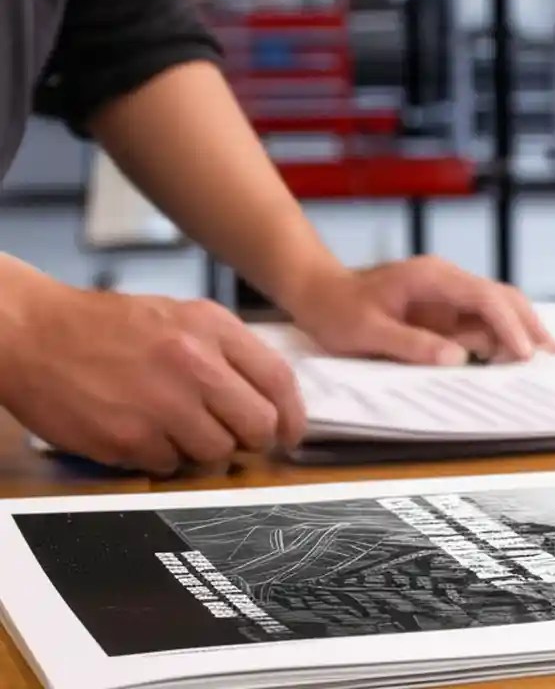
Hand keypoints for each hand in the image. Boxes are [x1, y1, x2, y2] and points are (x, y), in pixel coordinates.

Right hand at [0, 262, 305, 475]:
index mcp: (211, 328)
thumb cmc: (107, 327)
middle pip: (258, 426)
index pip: (279, 380)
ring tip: (175, 429)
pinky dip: (162, 458)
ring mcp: (163, 405)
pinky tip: (142, 433)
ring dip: (204, 452)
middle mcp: (195, 365)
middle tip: (234, 439)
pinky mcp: (130, 439)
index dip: (292, 416)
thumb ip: (227, 352)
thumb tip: (270, 398)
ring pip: (218, 453)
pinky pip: (171, 466)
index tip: (290, 435)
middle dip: (252, 440)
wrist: (33, 333)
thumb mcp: (179, 317)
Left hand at [283, 256, 554, 365]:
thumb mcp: (367, 332)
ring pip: (497, 309)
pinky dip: (501, 337)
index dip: (509, 326)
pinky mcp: (444, 312)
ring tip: (545, 356)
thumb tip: (458, 357)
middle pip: (501, 297)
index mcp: (433, 278)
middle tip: (552, 354)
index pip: (485, 298)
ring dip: (520, 331)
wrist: (317, 293)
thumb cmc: (337, 309)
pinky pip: (480, 322)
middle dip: (528, 324)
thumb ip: (412, 345)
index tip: (524, 353)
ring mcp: (447, 297)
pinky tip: (516, 354)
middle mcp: (447, 282)